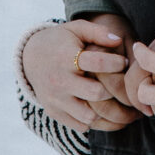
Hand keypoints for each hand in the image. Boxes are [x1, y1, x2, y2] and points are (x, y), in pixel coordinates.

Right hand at [20, 15, 138, 130]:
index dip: (116, 63)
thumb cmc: (61, 41)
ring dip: (104, 109)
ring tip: (111, 98)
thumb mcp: (76, 29)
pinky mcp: (54, 112)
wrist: (30, 59)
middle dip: (112, 88)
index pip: (98, 63)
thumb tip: (118, 40)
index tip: (123, 61)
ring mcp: (56, 99)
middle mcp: (60, 81)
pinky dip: (92, 120)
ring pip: (88, 116)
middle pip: (95, 93)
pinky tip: (99, 107)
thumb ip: (97, 32)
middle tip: (119, 83)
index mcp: (66, 58)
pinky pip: (80, 126)